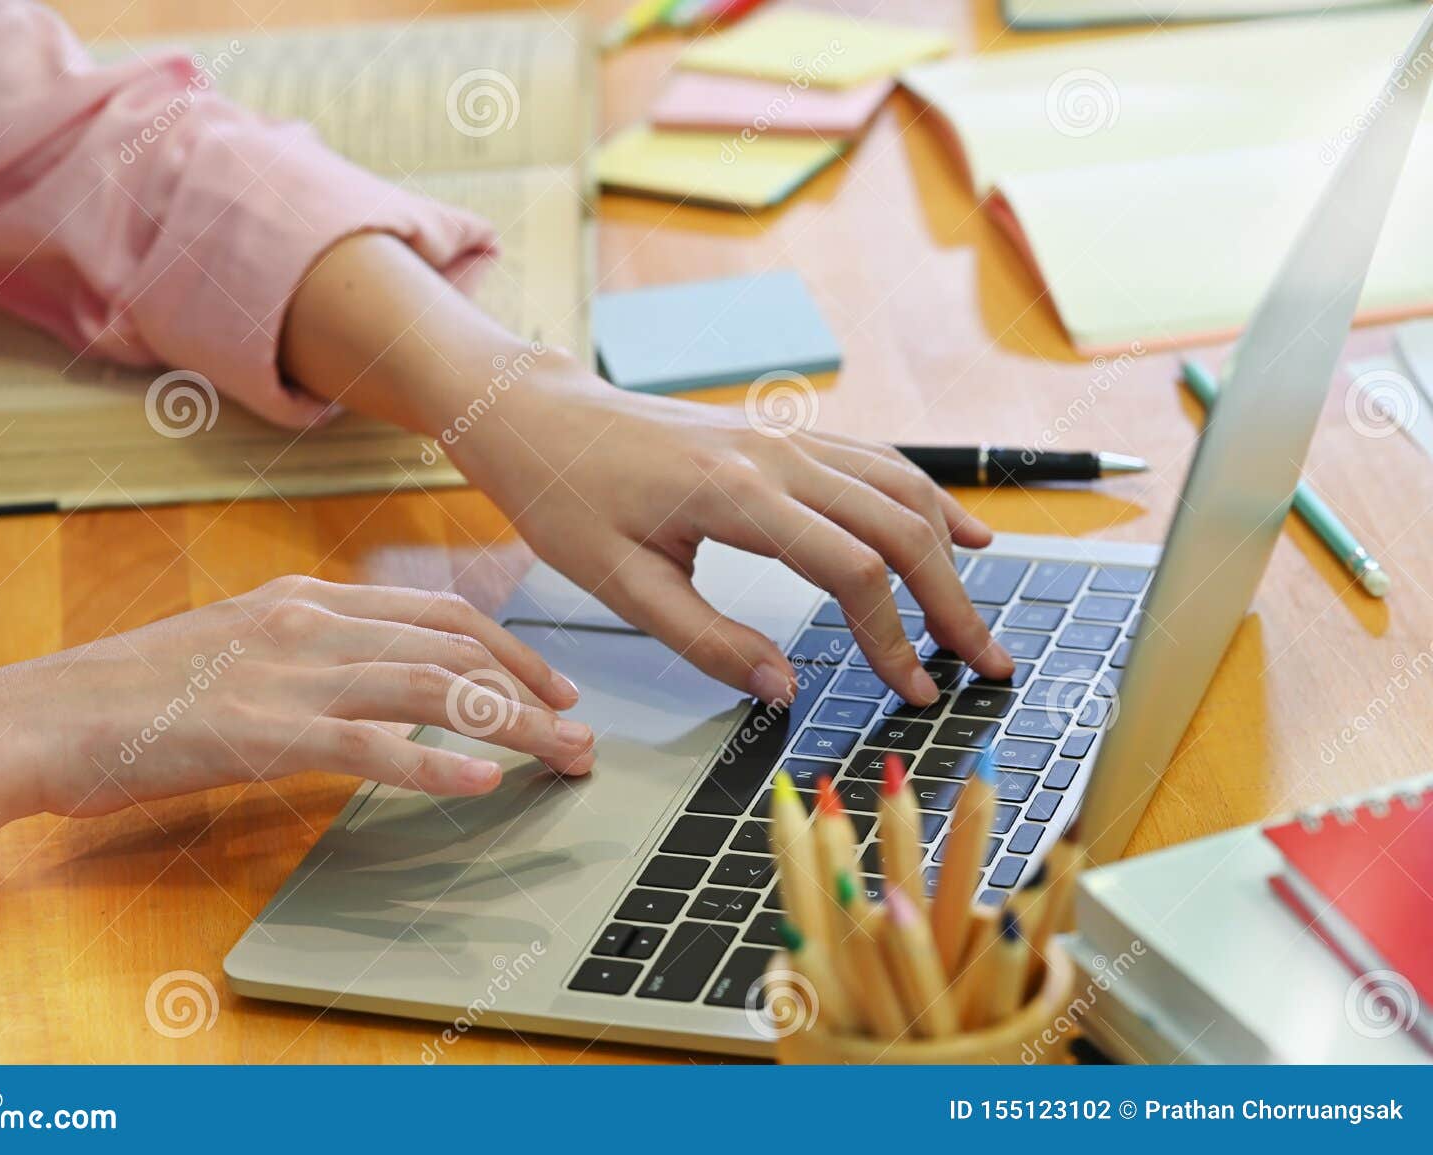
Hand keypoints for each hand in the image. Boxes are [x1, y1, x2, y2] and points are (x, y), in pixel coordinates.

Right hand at [0, 577, 593, 819]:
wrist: (35, 716)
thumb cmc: (129, 692)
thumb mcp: (234, 648)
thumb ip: (309, 653)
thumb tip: (377, 681)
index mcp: (305, 597)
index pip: (438, 613)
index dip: (511, 649)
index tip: (553, 686)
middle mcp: (308, 621)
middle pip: (455, 649)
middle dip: (533, 692)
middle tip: (582, 734)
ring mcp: (288, 673)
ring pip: (433, 690)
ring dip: (513, 727)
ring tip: (565, 759)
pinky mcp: (262, 732)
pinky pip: (371, 746)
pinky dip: (436, 764)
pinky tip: (483, 784)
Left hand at [278, 232, 1011, 705]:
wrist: (540, 416)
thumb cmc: (566, 498)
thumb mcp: (619, 584)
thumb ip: (706, 640)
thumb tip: (784, 688)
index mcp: (735, 495)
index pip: (851, 571)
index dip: (893, 638)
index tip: (914, 692)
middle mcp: (775, 455)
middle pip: (898, 525)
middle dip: (951, 599)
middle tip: (987, 662)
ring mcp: (783, 437)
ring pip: (898, 484)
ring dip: (948, 548)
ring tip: (981, 607)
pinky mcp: (778, 434)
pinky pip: (873, 460)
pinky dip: (922, 497)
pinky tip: (954, 529)